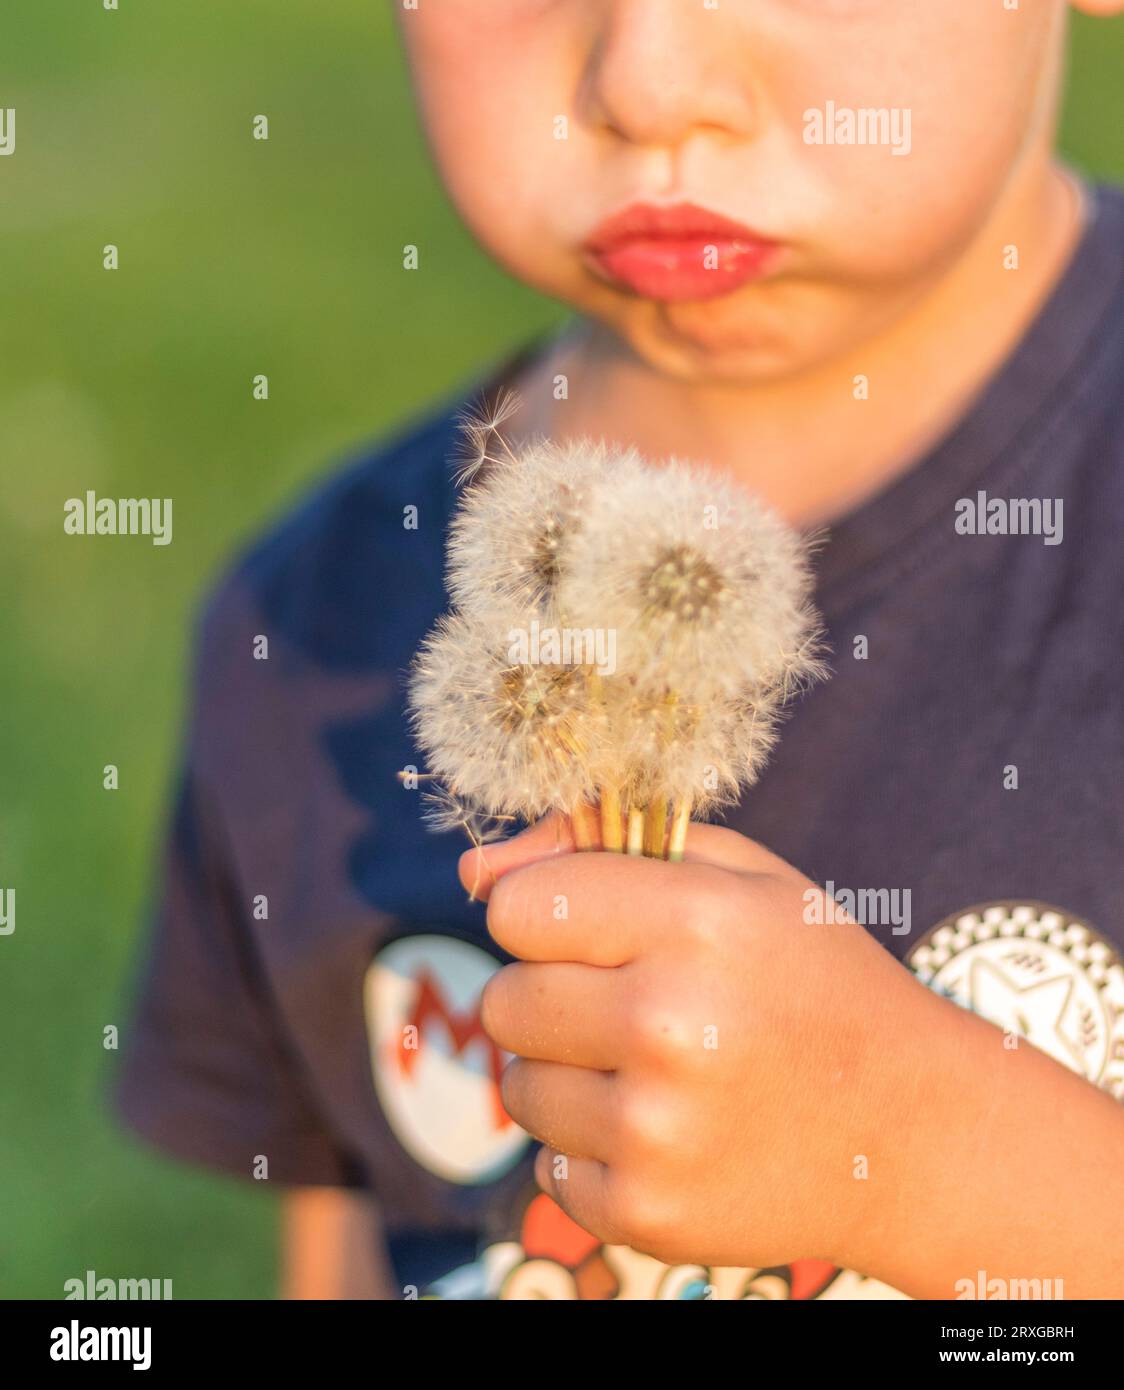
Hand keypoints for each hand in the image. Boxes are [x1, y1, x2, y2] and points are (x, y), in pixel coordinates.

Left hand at [459, 815, 936, 1272]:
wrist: (912, 1131)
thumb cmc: (812, 980)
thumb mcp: (739, 879)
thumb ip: (601, 847)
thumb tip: (473, 871)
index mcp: (695, 921)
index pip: (516, 909)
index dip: (547, 918)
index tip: (591, 932)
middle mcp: (670, 1023)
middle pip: (505, 999)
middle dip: (550, 996)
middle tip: (629, 1006)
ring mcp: (657, 1128)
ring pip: (517, 1086)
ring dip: (567, 1076)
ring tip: (655, 1073)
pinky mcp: (649, 1212)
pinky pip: (549, 1167)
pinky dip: (594, 1151)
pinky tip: (667, 1132)